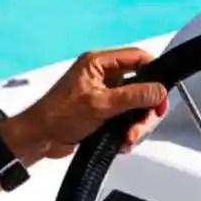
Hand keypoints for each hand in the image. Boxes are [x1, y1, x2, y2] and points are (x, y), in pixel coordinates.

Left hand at [0, 48, 168, 163]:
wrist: (39, 139)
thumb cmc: (60, 116)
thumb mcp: (100, 104)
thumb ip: (133, 96)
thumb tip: (160, 91)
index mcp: (100, 63)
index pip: (138, 58)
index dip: (154, 73)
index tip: (162, 95)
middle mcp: (105, 76)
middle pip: (141, 86)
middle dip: (144, 110)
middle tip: (141, 126)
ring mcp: (105, 95)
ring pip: (136, 106)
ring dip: (135, 125)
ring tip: (127, 140)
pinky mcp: (105, 113)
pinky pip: (126, 119)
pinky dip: (127, 132)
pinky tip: (120, 143)